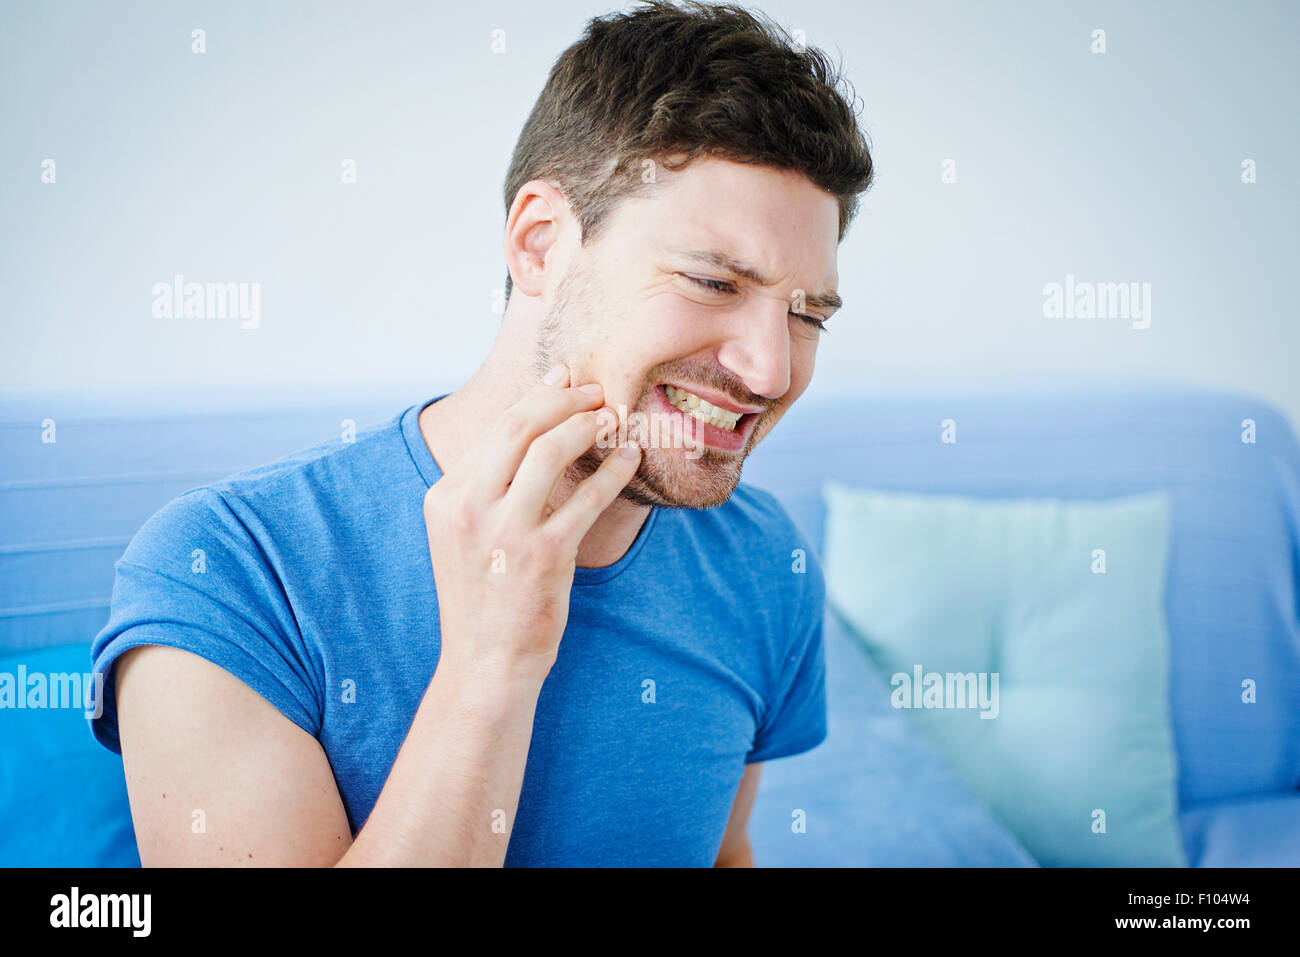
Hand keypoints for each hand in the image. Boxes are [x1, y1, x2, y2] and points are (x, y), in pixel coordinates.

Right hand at [422, 363, 641, 681]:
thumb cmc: (483, 596)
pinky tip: (629, 457)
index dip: (536, 396)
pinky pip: (587, 497)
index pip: (494, 429)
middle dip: (562, 399)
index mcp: (444, 497)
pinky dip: (614, 470)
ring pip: (550, 451)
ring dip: (587, 425)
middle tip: (595, 390)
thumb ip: (484, 486)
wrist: (485, 662)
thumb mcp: (463, 535)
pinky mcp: (544, 555)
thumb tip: (526, 424)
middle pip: (518, 426)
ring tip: (612, 417)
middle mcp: (467, 508)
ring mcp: (505, 531)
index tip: (564, 380)